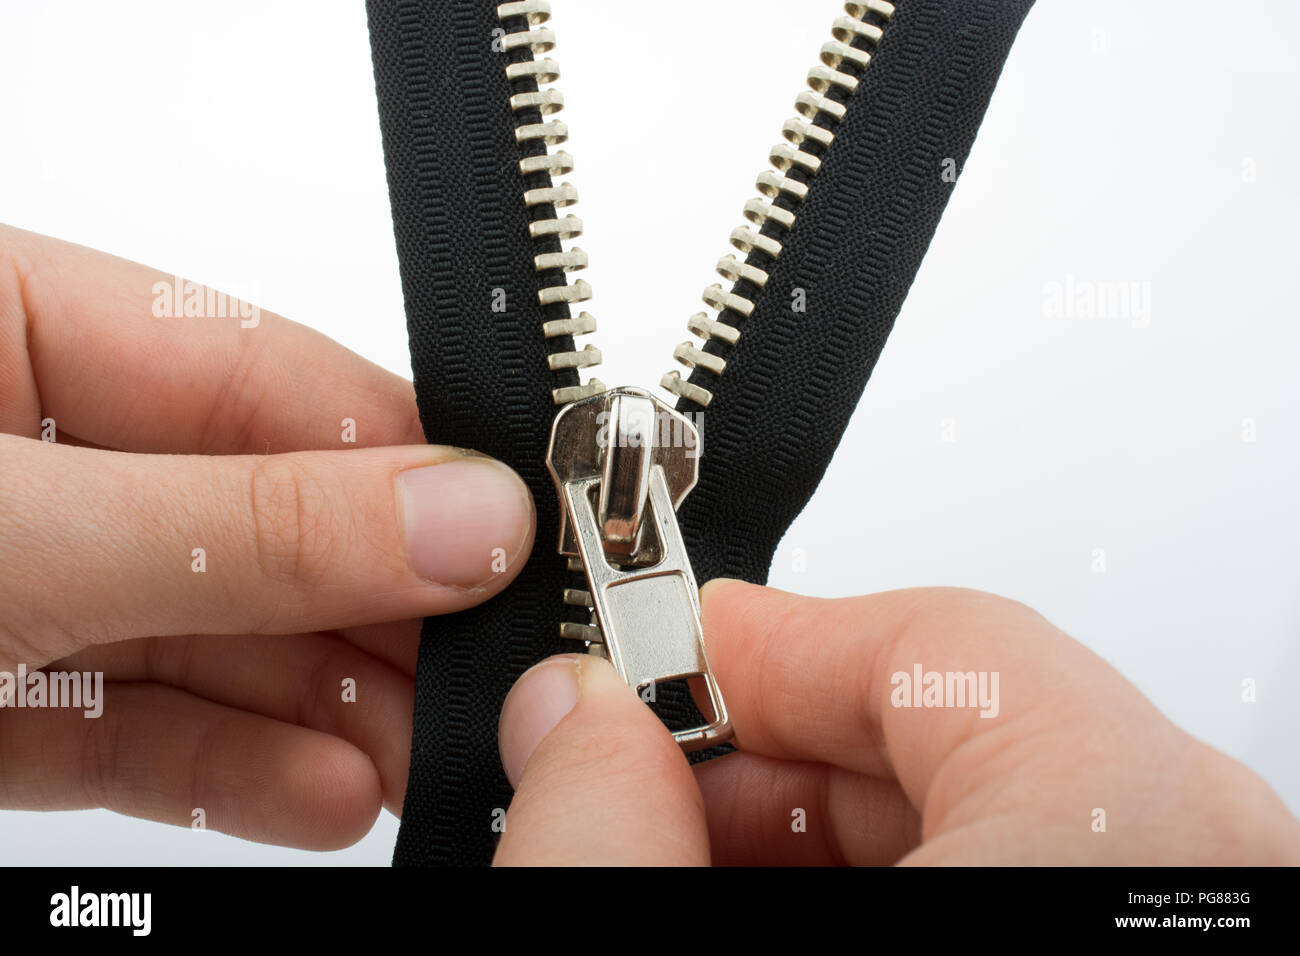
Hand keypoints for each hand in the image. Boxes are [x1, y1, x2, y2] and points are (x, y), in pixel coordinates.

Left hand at [0, 226, 534, 848]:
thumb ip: (245, 527)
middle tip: (490, 672)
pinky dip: (237, 767)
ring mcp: (24, 579)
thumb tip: (464, 513)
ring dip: (327, 709)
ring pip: (220, 637)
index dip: (409, 462)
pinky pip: (147, 726)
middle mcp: (33, 449)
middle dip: (378, 612)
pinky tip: (325, 788)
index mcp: (13, 326)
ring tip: (421, 755)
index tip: (519, 538)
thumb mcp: (15, 535)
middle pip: (266, 521)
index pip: (273, 378)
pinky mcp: (4, 699)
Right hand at [494, 579, 1299, 864]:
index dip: (758, 638)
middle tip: (644, 792)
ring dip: (824, 833)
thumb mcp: (700, 944)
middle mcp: (1193, 864)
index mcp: (1121, 832)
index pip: (935, 637)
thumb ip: (614, 831)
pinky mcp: (1146, 927)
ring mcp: (1184, 897)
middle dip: (770, 754)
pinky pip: (1029, 867)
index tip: (651, 659)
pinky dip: (908, 874)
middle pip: (961, 731)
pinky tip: (797, 903)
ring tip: (697, 861)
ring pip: (989, 815)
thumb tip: (569, 720)